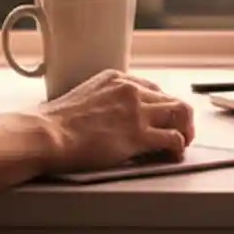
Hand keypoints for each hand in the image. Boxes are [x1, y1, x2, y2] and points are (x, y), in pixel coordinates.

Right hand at [35, 70, 195, 173]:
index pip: (152, 88)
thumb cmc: (54, 122)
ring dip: (185, 129)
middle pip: (170, 99)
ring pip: (180, 113)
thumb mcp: (83, 96)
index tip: (161, 119)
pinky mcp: (138, 135)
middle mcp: (131, 89)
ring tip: (183, 142)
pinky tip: (174, 154)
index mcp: (116, 78)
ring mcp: (137, 111)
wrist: (47, 134)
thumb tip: (108, 118)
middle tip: (180, 133)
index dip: (160, 106)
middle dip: (179, 117)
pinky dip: (179, 146)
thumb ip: (103, 101)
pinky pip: (173, 138)